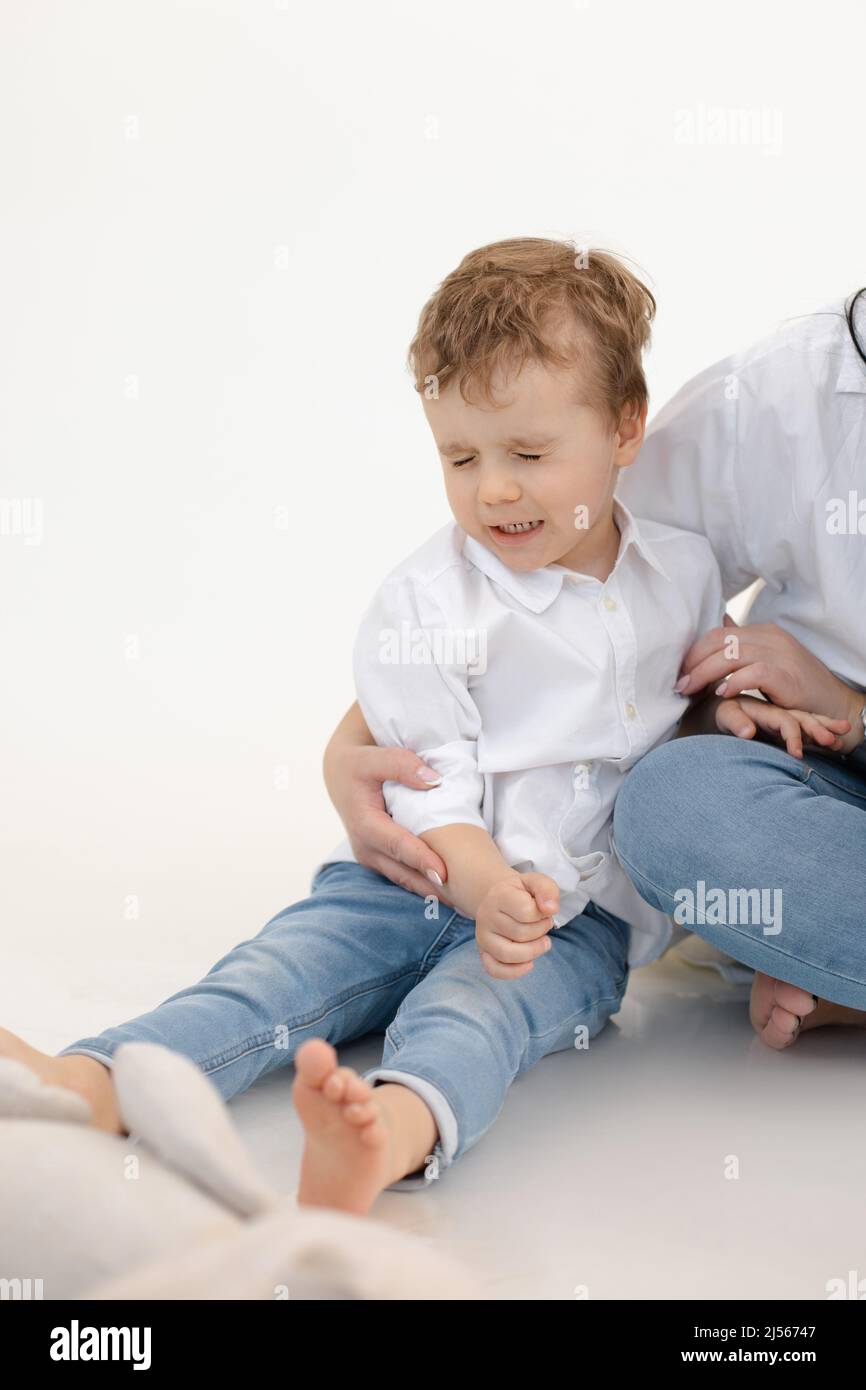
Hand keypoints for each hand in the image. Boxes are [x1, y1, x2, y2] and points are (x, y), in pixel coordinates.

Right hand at [323, 743, 449, 899]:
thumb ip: (401, 765)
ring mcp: (372, 858)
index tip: (444, 873)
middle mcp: (366, 848)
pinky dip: (424, 883)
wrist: (340, 775)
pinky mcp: (380, 860)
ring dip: (430, 891)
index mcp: (364, 825)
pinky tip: (450, 893)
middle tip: (464, 900)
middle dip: (431, 887)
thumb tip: (433, 780)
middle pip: (403, 872)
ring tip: (462, 903)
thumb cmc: (358, 766)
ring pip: (404, 879)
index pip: (397, 845)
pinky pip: (404, 875)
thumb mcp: (373, 758)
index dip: (420, 859)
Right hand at [475, 872, 559, 980]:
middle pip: (520, 934)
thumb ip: (546, 889)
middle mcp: (485, 916)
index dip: (542, 915)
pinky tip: (529, 963)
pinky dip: (515, 971)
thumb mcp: (535, 881)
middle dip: (541, 931)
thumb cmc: (521, 893)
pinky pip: (494, 969)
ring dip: (533, 952)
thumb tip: (551, 910)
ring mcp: (482, 936)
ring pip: (508, 954)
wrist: (499, 899)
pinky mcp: (484, 952)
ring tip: (542, 943)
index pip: (526, 911)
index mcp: (499, 895)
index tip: (543, 911)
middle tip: (543, 925)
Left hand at [678, 617, 863, 752]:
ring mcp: (779, 653)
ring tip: (690, 690)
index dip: (694, 652)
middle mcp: (769, 637)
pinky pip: (753, 672)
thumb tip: (722, 620)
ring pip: (730, 655)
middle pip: (719, 641)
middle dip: (694, 662)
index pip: (718, 634)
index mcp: (762, 631)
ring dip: (704, 673)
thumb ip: (744, 644)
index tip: (679, 672)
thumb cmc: (796, 686)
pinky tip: (720, 693)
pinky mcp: (786, 673)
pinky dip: (733, 682)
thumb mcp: (768, 659)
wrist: (832, 702)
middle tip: (678, 684)